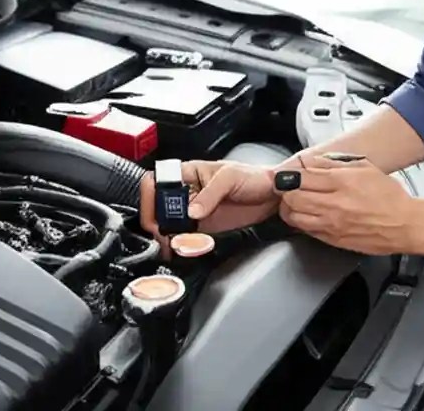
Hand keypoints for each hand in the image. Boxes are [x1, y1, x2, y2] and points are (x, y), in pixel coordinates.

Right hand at [139, 161, 278, 253]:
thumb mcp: (230, 178)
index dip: (150, 197)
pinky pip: (185, 238)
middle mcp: (187, 192)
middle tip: (162, 234)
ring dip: (166, 237)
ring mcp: (195, 211)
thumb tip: (192, 211)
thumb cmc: (254, 177)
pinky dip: (181, 246)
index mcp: (188, 173)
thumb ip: (210, 194)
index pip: (156, 182)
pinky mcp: (204, 227)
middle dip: (156, 222)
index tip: (155, 213)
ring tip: (171, 245)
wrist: (274, 195)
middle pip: (158, 207)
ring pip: (168, 225)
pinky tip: (183, 249)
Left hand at [277, 154, 418, 255]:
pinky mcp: (332, 239)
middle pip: (291, 197)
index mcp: (341, 182)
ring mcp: (331, 224)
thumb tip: (312, 162)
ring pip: (294, 216)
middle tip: (289, 189)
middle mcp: (333, 204)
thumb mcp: (364, 168)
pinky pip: (306, 230)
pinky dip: (301, 222)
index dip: (289, 175)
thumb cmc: (389, 196)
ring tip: (295, 203)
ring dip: (290, 208)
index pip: (300, 177)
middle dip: (286, 191)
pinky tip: (307, 216)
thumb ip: (335, 163)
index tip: (288, 174)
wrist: (404, 224)